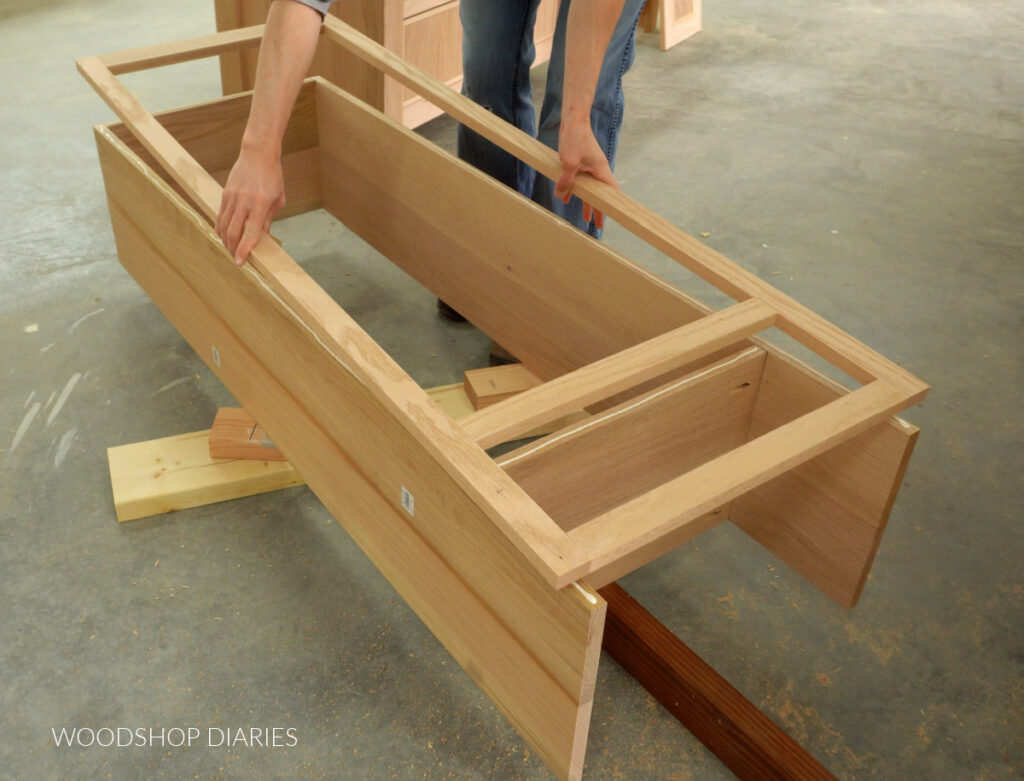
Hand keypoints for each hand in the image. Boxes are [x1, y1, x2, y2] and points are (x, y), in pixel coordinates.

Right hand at [215, 146, 285, 265]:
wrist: (258, 154)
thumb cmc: (272, 177)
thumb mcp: (278, 200)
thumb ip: (268, 219)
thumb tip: (261, 238)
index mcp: (260, 204)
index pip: (250, 232)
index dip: (244, 249)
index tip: (241, 262)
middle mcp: (244, 201)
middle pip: (233, 231)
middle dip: (233, 249)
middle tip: (236, 260)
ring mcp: (232, 197)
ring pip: (223, 225)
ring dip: (226, 241)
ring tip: (231, 250)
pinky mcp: (225, 194)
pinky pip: (220, 216)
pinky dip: (221, 228)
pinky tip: (224, 236)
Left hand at [553, 119, 618, 228]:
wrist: (573, 121)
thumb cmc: (575, 138)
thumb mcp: (569, 162)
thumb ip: (566, 180)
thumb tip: (561, 195)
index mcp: (601, 171)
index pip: (612, 192)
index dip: (612, 205)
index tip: (613, 217)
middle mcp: (597, 171)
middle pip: (600, 194)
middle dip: (599, 210)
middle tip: (599, 225)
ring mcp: (589, 167)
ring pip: (589, 189)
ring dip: (587, 203)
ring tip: (586, 219)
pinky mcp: (580, 164)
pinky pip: (579, 181)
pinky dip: (574, 190)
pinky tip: (566, 198)